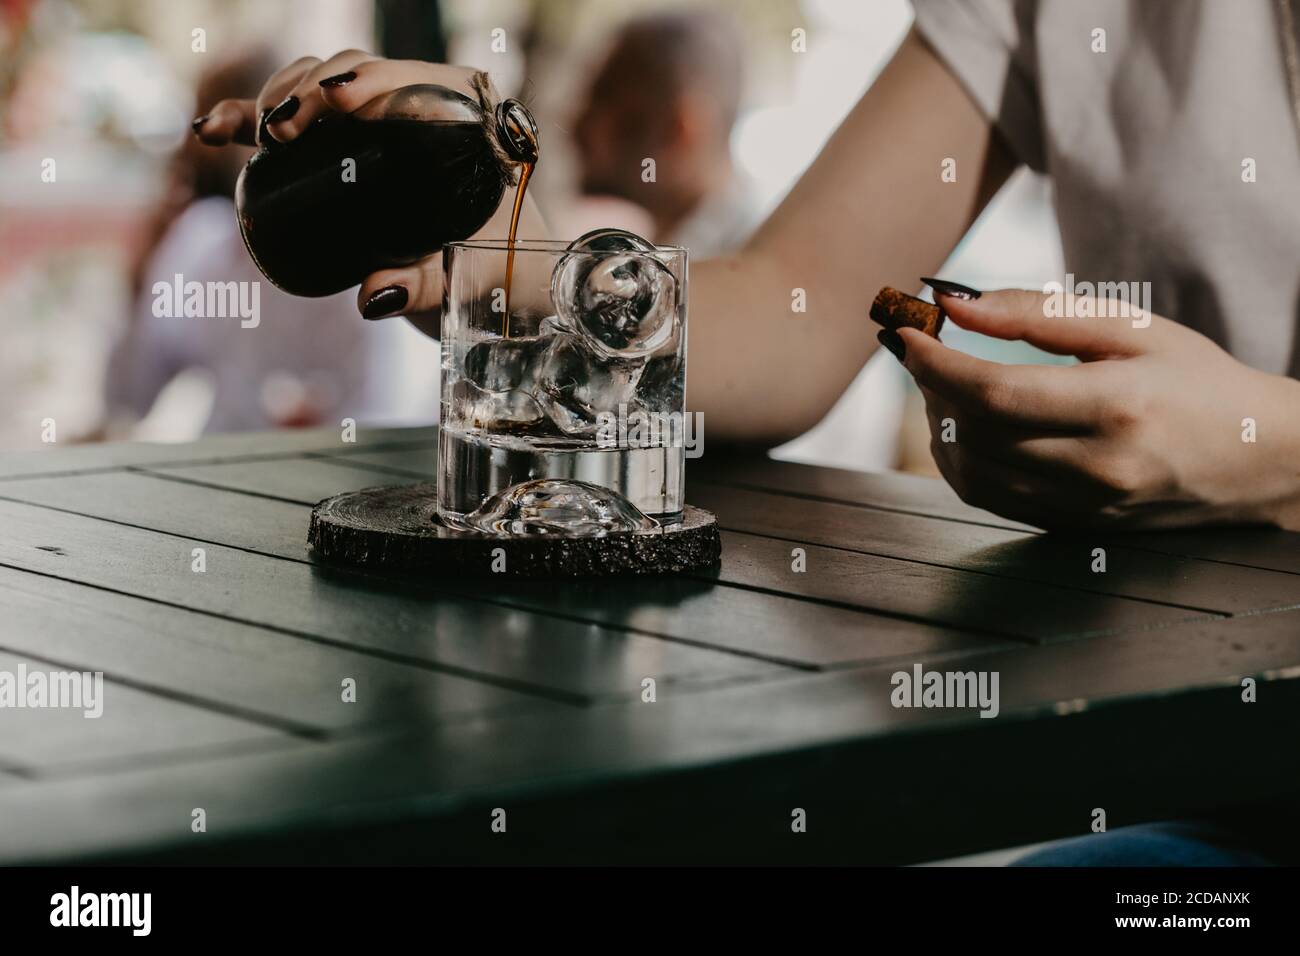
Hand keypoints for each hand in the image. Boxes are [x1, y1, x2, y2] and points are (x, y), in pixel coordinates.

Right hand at [192, 51, 543, 330]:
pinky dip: (249, 120)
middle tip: (283, 128)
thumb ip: (426, 286)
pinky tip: (210, 128)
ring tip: (256, 132)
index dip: (373, 80)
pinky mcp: (341, 151)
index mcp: (466, 125)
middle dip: (312, 88)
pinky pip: (294, 125)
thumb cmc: (494, 270)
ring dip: (280, 96)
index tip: (338, 101)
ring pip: (322, 86)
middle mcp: (419, 112)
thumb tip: (372, 296)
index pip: (415, 80)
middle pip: (360, 74)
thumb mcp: (467, 278)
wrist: (495, 279)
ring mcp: (375, 127)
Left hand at [896, 288, 1299, 530]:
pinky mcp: (1072, 527)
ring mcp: (1082, 507)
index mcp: (1116, 408)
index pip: (993, 393)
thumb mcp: (1132, 328)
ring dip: (939, 425)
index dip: (934, 363)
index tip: (904, 334)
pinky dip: (961, 459)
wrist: (1259, 460)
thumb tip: (957, 304)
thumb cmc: (1198, 382)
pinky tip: (965, 425)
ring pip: (971, 473)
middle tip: (921, 351)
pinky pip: (989, 498)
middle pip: (973, 433)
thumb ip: (1039, 313)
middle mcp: (1096, 468)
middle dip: (930, 388)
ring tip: (943, 385)